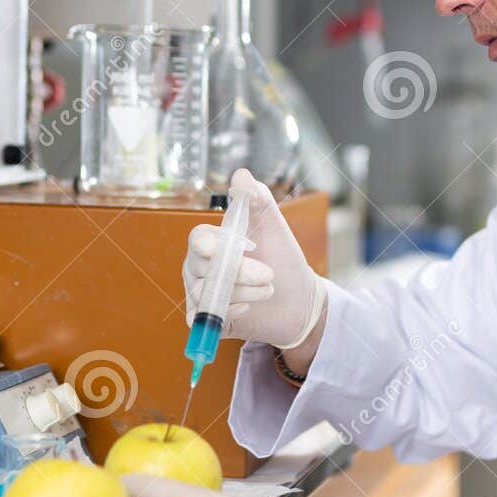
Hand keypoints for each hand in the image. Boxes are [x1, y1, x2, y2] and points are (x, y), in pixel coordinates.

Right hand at [183, 169, 326, 349]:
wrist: (297, 300)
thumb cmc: (282, 258)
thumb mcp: (274, 225)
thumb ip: (258, 198)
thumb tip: (241, 174)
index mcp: (210, 243)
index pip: (198, 240)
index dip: (215, 244)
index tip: (244, 246)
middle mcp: (199, 268)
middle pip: (202, 269)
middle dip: (240, 272)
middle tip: (269, 274)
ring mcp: (201, 295)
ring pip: (207, 294)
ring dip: (244, 293)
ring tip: (267, 289)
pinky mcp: (209, 321)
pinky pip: (206, 319)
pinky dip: (229, 314)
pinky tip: (248, 309)